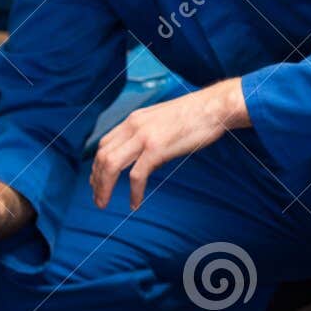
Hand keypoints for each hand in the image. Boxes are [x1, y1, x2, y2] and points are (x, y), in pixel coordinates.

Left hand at [91, 79, 248, 209]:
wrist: (214, 107)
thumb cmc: (195, 115)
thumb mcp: (162, 120)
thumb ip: (148, 134)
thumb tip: (144, 156)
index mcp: (134, 119)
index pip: (104, 144)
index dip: (97, 165)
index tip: (97, 181)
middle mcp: (134, 126)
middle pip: (102, 156)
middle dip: (96, 180)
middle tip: (98, 198)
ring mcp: (144, 137)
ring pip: (111, 165)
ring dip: (104, 187)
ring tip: (104, 202)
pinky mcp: (157, 148)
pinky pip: (136, 175)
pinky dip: (134, 192)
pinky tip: (135, 203)